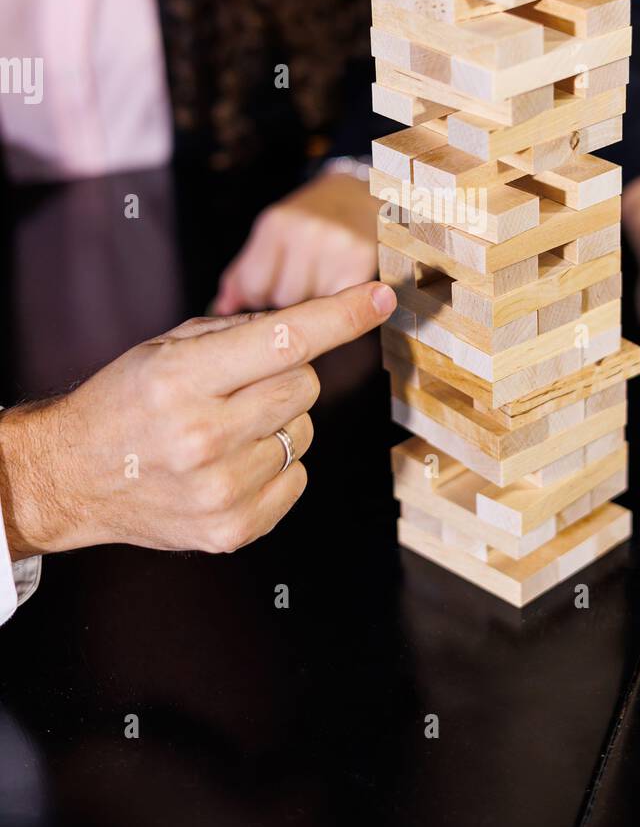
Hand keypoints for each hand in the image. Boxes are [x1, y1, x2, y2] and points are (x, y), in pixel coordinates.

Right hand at [0, 281, 395, 560]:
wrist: (73, 476)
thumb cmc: (125, 403)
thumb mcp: (166, 348)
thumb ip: (238, 333)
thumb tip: (312, 321)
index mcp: (182, 379)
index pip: (285, 340)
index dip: (341, 315)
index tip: (379, 298)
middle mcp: (203, 436)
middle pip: (304, 385)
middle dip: (285, 375)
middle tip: (240, 385)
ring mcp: (221, 489)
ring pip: (304, 431)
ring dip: (277, 422)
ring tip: (225, 429)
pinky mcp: (233, 527)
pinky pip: (298, 477)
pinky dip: (276, 464)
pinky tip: (232, 462)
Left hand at [215, 171, 378, 313]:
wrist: (361, 194)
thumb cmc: (312, 216)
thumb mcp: (273, 232)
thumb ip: (244, 272)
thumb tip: (223, 307)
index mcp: (276, 224)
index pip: (253, 286)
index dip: (258, 297)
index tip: (270, 290)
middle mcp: (306, 232)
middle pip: (283, 298)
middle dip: (288, 299)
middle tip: (302, 279)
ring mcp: (337, 246)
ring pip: (311, 307)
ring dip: (314, 303)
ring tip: (322, 278)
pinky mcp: (362, 261)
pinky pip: (339, 304)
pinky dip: (337, 303)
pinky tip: (339, 284)